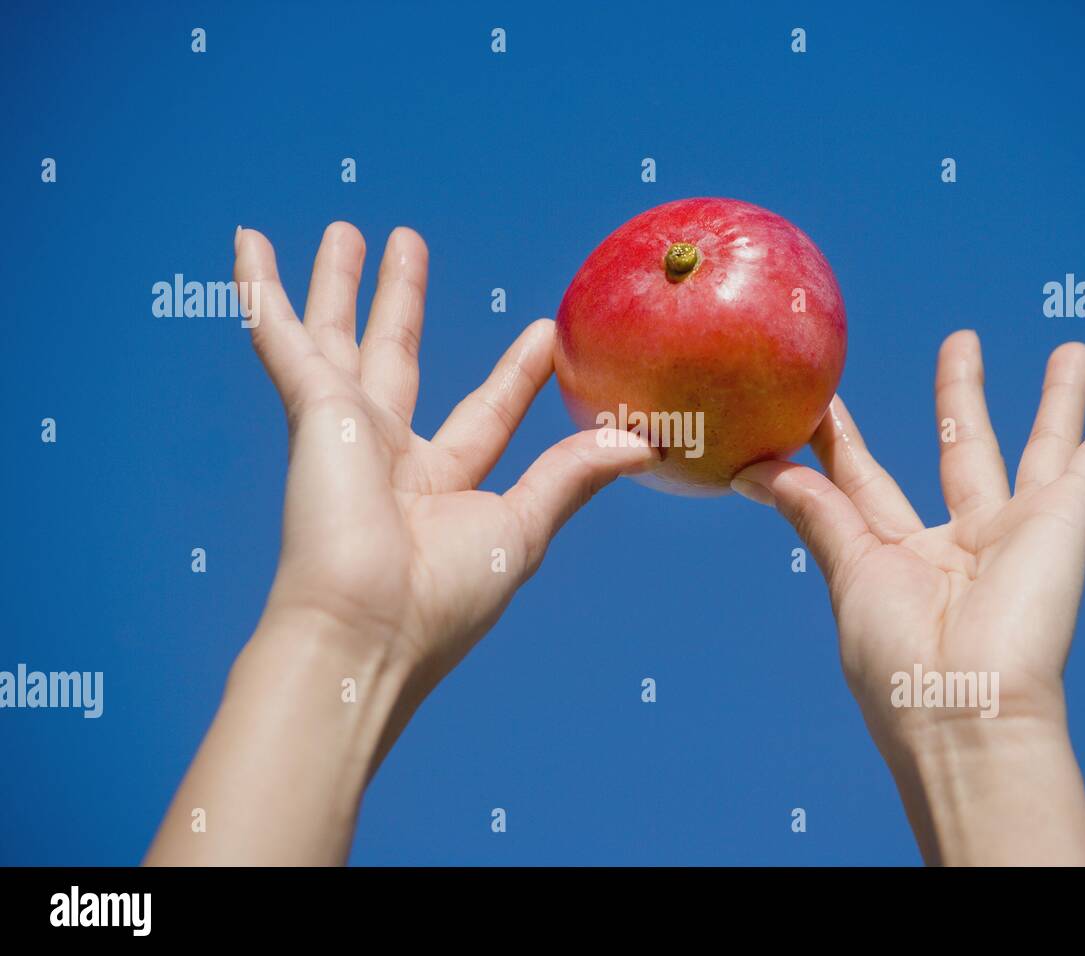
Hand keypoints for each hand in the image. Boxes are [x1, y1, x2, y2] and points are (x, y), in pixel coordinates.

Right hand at [238, 222, 655, 698]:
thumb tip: (641, 444)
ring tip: (348, 231)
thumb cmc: (445, 598)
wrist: (365, 630)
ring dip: (339, 285)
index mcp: (441, 488)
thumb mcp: (523, 527)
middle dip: (402, 304)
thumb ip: (572, 475)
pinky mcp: (310, 410)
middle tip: (407, 245)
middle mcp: (388, 455)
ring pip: (338, 337)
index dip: (515, 374)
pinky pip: (278, 336)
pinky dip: (259, 288)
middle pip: (397, 359)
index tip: (544, 332)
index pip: (485, 413)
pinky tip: (250, 240)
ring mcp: (343, 429)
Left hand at [733, 331, 1084, 863]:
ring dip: (1060, 399)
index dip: (843, 438)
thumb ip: (814, 513)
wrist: (968, 712)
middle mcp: (961, 541)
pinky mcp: (1065, 525)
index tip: (822, 397)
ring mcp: (1018, 531)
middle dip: (961, 395)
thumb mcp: (849, 574)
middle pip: (964, 447)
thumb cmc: (899, 661)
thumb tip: (750, 470)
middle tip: (961, 341)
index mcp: (899, 557)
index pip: (866, 479)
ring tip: (1071, 349)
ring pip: (1043, 446)